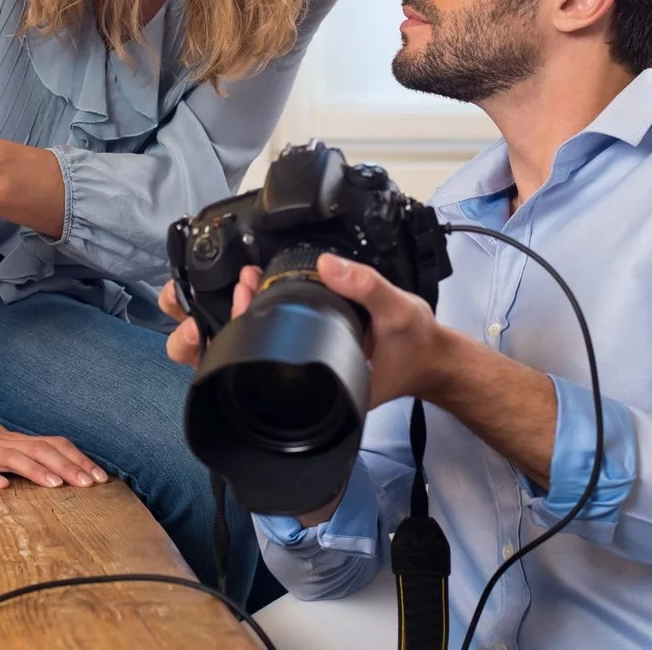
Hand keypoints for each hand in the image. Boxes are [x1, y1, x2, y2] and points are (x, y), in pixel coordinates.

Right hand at [0, 410, 107, 490]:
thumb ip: (20, 454)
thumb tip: (53, 466)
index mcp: (10, 440)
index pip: (50, 445)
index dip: (75, 459)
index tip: (98, 476)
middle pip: (38, 450)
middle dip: (66, 466)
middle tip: (89, 483)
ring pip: (10, 458)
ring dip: (35, 471)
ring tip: (56, 485)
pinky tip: (0, 487)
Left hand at [159, 254, 448, 406]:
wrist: (433, 359)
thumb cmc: (415, 345)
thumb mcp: (398, 310)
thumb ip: (364, 285)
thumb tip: (327, 263)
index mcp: (317, 389)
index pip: (252, 374)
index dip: (227, 344)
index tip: (236, 303)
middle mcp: (300, 385)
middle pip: (235, 367)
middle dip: (219, 329)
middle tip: (231, 291)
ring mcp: (299, 371)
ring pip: (248, 353)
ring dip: (238, 317)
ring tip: (245, 283)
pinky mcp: (306, 355)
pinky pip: (268, 340)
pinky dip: (257, 315)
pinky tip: (257, 289)